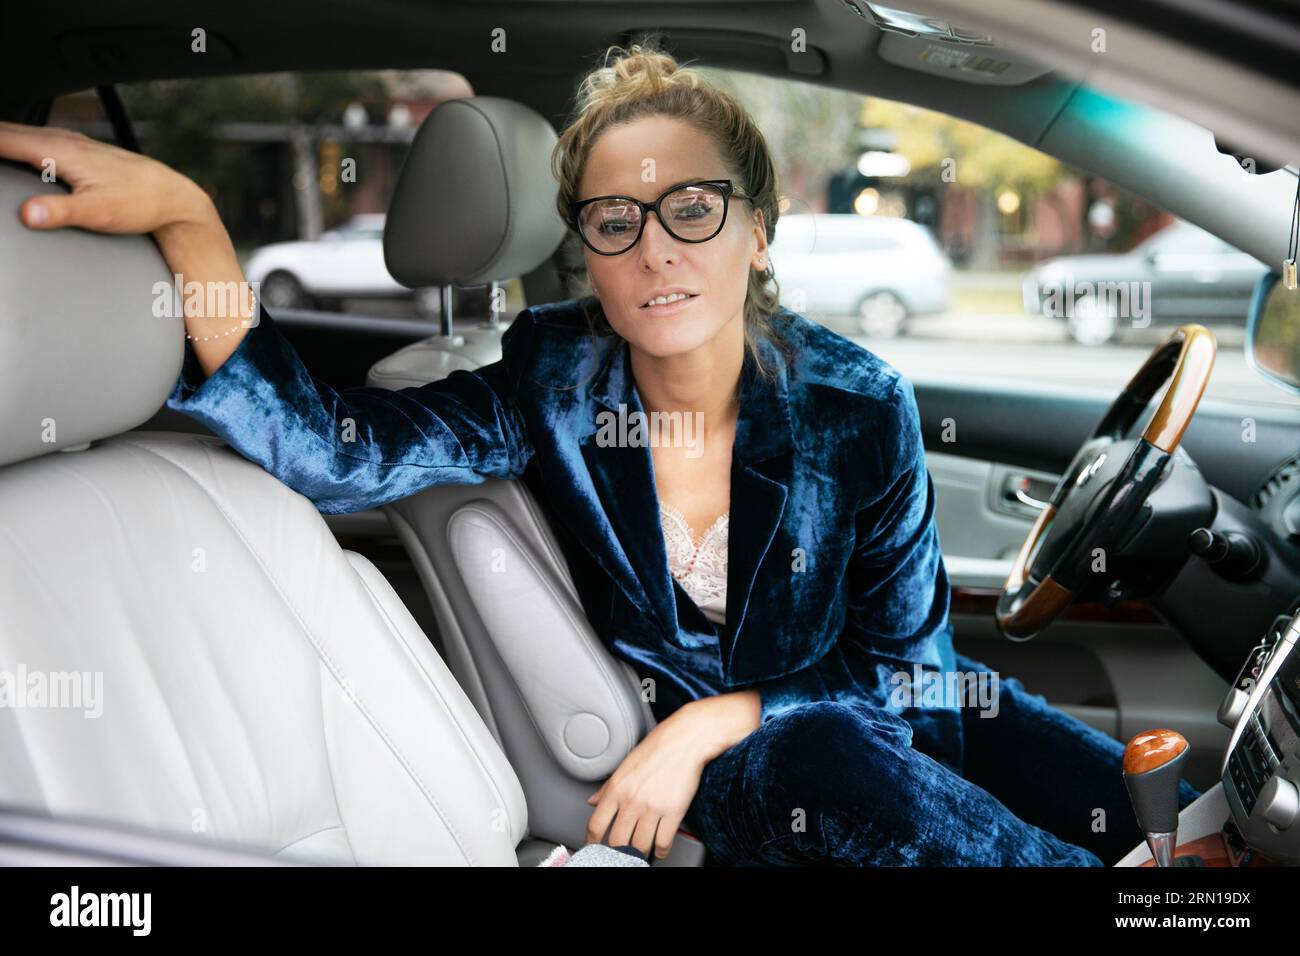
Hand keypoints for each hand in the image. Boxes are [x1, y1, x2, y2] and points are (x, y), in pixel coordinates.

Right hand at [0, 120, 253, 374]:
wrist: (174, 198)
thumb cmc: (141, 203)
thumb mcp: (99, 213)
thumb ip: (60, 212)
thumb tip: (27, 214)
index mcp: (61, 150)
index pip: (3, 138)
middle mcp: (64, 139)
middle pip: (8, 131)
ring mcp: (72, 143)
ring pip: (22, 133)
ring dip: (1, 138)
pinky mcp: (80, 151)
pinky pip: (36, 139)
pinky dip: (16, 141)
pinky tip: (12, 150)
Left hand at [584, 690, 759, 860]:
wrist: (687, 739)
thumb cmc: (659, 745)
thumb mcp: (626, 763)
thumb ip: (608, 786)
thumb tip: (593, 801)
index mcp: (617, 788)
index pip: (596, 825)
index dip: (592, 842)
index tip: (594, 846)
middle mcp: (632, 801)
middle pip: (617, 841)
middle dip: (618, 850)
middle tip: (621, 849)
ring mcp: (653, 809)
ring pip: (640, 846)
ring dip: (640, 852)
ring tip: (640, 851)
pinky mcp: (674, 813)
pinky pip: (663, 843)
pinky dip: (660, 851)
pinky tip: (659, 849)